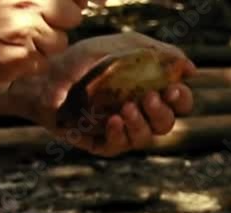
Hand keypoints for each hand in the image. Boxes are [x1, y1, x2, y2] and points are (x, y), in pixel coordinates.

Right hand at [0, 0, 90, 85]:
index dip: (78, 0)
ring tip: (14, 39)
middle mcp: (25, 3)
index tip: (81, 3)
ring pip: (59, 41)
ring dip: (44, 44)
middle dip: (58, 21)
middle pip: (70, 14)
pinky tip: (8, 53)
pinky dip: (31, 61)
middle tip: (33, 23)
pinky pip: (44, 62)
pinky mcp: (21, 57)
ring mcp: (24, 30)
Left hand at [8, 33, 196, 156]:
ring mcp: (120, 130)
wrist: (39, 77)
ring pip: (147, 138)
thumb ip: (156, 53)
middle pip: (167, 123)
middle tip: (148, 98)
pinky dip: (118, 134)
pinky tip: (112, 120)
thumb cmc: (81, 60)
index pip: (178, 102)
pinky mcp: (100, 143)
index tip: (173, 89)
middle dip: (162, 113)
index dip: (181, 99)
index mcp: (148, 90)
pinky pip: (119, 146)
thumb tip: (190, 69)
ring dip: (141, 124)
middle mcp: (138, 113)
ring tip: (125, 108)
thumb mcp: (120, 48)